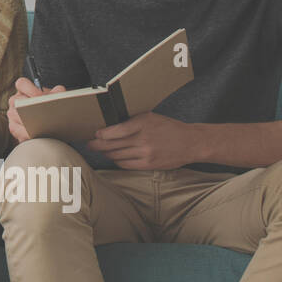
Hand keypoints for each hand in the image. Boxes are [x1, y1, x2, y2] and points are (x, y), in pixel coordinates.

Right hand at [6, 78, 65, 142]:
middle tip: (43, 112)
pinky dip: (27, 134)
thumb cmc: (48, 108)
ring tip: (41, 125)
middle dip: (31, 107)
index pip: (22, 83)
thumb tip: (59, 90)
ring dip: (28, 121)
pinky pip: (17, 130)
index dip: (30, 89)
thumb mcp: (53, 98)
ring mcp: (12, 114)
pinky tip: (36, 135)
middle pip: (18, 101)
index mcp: (23, 90)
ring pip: (16, 116)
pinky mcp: (13, 127)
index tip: (40, 96)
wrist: (46, 123)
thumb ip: (56, 93)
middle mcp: (15, 100)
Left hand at [85, 112, 199, 169]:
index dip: (102, 135)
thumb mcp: (150, 117)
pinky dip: (117, 161)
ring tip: (101, 150)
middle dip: (97, 145)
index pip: (115, 131)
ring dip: (106, 153)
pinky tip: (114, 158)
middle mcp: (143, 138)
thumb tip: (110, 126)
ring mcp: (146, 153)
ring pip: (117, 155)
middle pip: (112, 145)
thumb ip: (132, 121)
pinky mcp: (149, 164)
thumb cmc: (169, 127)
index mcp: (143, 123)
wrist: (191, 142)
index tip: (96, 134)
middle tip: (90, 144)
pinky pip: (126, 164)